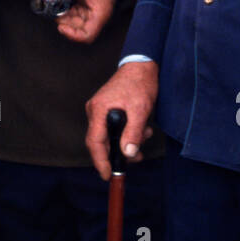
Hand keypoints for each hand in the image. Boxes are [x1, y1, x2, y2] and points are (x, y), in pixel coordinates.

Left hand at [57, 0, 128, 44]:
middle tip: (52, 8)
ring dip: (61, 13)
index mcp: (99, 15)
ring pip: (71, 20)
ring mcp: (88, 12)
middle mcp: (93, 17)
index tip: (61, 26)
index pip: (87, 35)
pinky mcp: (83, 7)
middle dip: (62, 20)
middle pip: (76, 28)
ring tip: (53, 1)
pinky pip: (70, 11)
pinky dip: (63, 6)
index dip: (72, 35)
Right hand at [85, 60, 157, 179]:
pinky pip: (113, 128)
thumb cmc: (139, 83)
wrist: (141, 65)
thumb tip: (128, 153)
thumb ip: (133, 132)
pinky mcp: (107, 110)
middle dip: (119, 152)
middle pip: (101, 142)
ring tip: (145, 137)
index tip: (108, 175)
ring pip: (109, 136)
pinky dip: (127, 133)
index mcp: (99, 110)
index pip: (94, 142)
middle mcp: (95, 111)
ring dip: (127, 141)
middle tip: (136, 158)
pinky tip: (142, 130)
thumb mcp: (140, 109)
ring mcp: (100, 110)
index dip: (100, 161)